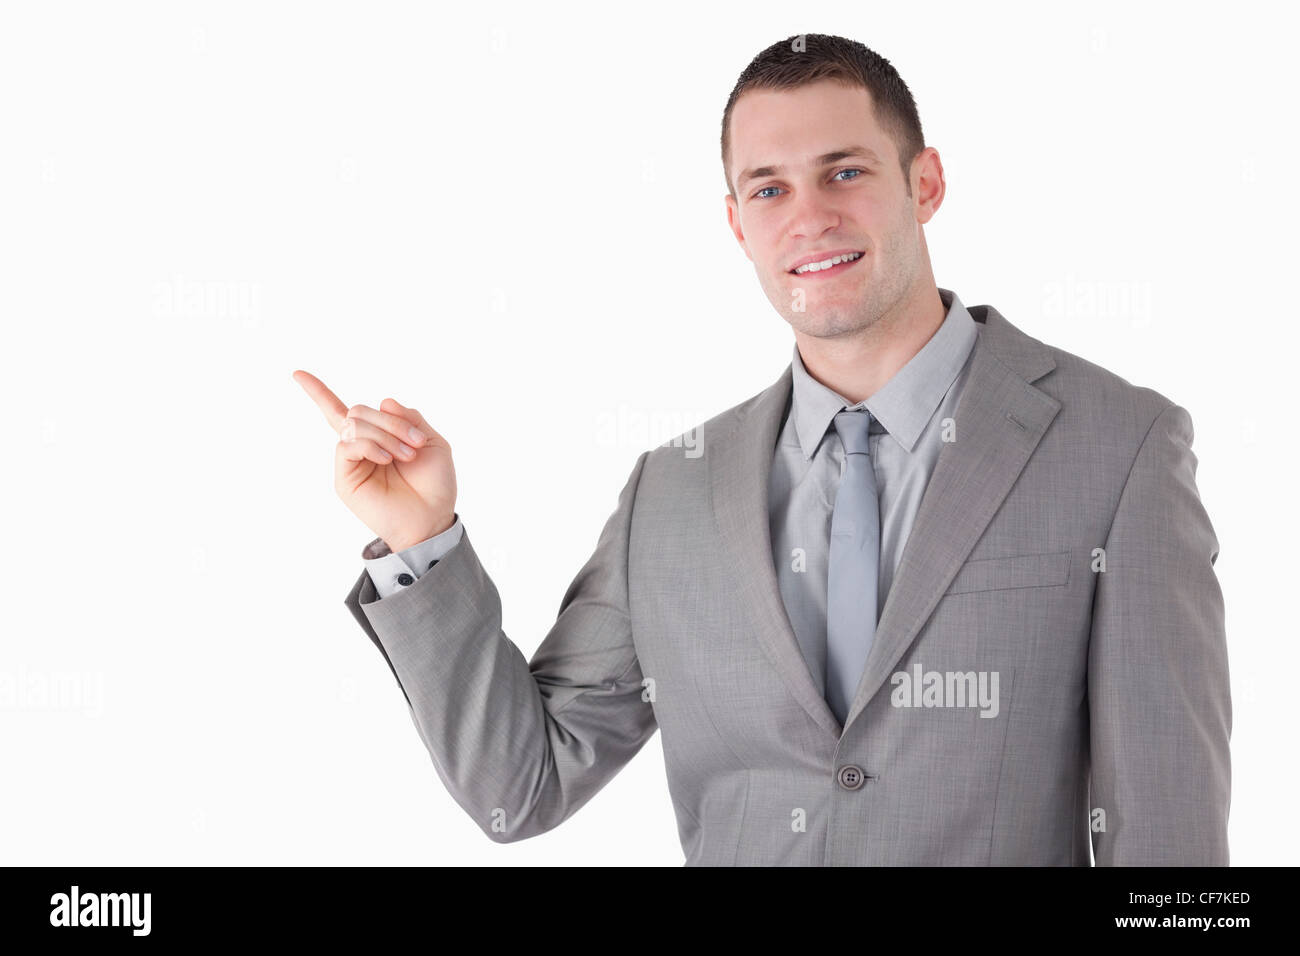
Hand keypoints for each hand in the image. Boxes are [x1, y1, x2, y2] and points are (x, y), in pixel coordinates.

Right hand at [293, 369, 456, 551]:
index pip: (344, 410)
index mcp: (378, 436)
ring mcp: (351, 462)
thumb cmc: (435, 485)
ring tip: (406, 455)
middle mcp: (360, 447)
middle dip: (390, 422)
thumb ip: (411, 417)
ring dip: (386, 435)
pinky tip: (387, 460)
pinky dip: (371, 445)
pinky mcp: (345, 478)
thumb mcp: (433, 443)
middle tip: (415, 444)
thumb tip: (383, 401)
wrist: (432, 518)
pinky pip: (348, 445)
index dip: (318, 392)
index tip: (296, 373)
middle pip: (358, 411)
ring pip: (354, 425)